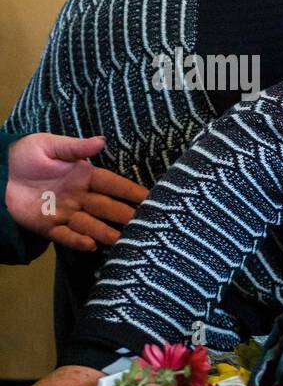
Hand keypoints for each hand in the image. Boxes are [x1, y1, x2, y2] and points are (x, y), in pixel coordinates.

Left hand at [5, 134, 147, 251]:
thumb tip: (101, 140)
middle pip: (106, 207)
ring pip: (90, 224)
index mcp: (85, 176)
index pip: (113, 185)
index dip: (131, 191)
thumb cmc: (26, 155)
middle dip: (124, 215)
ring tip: (120, 240)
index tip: (151, 198)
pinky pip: (65, 235)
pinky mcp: (48, 226)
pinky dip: (77, 240)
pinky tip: (90, 245)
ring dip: (104, 232)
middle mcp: (80, 196)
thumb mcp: (49, 145)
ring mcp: (65, 213)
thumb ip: (75, 147)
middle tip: (142, 224)